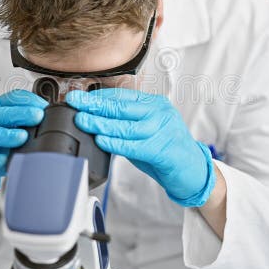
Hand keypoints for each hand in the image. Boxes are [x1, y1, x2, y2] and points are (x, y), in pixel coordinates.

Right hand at [0, 90, 47, 202]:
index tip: (45, 107)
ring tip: (22, 138)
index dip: (28, 100)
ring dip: (5, 135)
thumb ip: (23, 129)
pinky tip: (2, 161)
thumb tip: (49, 128)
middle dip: (20, 113)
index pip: (11, 97)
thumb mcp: (9, 135)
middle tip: (38, 116)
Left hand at [66, 88, 214, 207]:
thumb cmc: (166, 151)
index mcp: (154, 104)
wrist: (194, 171)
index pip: (122, 96)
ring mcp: (163, 130)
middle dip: (94, 105)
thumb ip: (125, 124)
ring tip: (81, 121)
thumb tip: (94, 119)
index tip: (78, 97)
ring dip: (100, 123)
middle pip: (121, 107)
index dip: (98, 96)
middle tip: (73, 102)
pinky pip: (134, 145)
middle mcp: (159, 113)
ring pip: (125, 125)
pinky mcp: (163, 150)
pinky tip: (101, 140)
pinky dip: (115, 143)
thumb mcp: (145, 131)